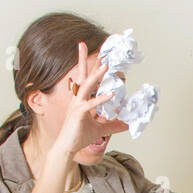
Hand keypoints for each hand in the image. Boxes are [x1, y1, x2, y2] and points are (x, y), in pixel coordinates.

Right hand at [53, 41, 121, 156]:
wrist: (67, 148)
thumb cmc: (79, 137)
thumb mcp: (100, 130)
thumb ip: (113, 125)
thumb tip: (125, 124)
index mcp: (81, 99)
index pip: (85, 78)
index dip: (88, 65)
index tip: (94, 54)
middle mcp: (77, 99)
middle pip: (81, 75)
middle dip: (83, 59)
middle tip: (85, 44)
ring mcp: (77, 105)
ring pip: (86, 86)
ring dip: (96, 75)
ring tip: (105, 66)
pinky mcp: (78, 114)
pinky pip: (90, 105)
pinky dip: (100, 99)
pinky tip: (110, 95)